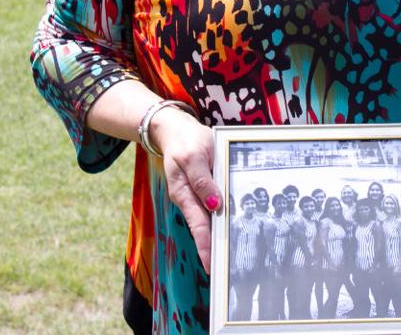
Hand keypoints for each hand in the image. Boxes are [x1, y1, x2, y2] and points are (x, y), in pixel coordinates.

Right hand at [151, 108, 220, 273]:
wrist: (173, 131)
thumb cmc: (187, 141)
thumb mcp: (195, 155)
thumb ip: (204, 180)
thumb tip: (215, 205)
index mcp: (184, 191)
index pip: (198, 224)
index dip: (206, 245)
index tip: (212, 263)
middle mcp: (187, 198)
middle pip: (202, 228)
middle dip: (210, 249)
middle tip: (221, 270)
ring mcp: (192, 196)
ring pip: (205, 221)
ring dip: (214, 238)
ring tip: (226, 258)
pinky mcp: (199, 191)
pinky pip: (207, 211)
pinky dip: (215, 223)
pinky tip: (225, 233)